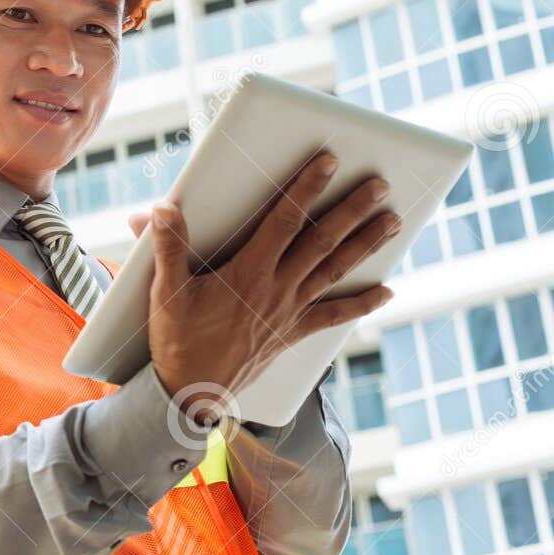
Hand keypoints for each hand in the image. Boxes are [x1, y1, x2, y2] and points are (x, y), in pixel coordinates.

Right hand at [133, 149, 398, 422]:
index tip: (327, 164)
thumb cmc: (177, 340)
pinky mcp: (292, 332)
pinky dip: (362, 303)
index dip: (306, 189)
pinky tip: (386, 292)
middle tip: (379, 185)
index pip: (284, 220)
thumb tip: (161, 209)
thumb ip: (167, 247)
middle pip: (322, 240)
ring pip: (335, 270)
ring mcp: (289, 311)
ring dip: (365, 243)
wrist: (191, 390)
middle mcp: (277, 288)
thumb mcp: (166, 291)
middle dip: (352, 209)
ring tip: (392, 221)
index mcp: (248, 272)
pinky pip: (333, 315)